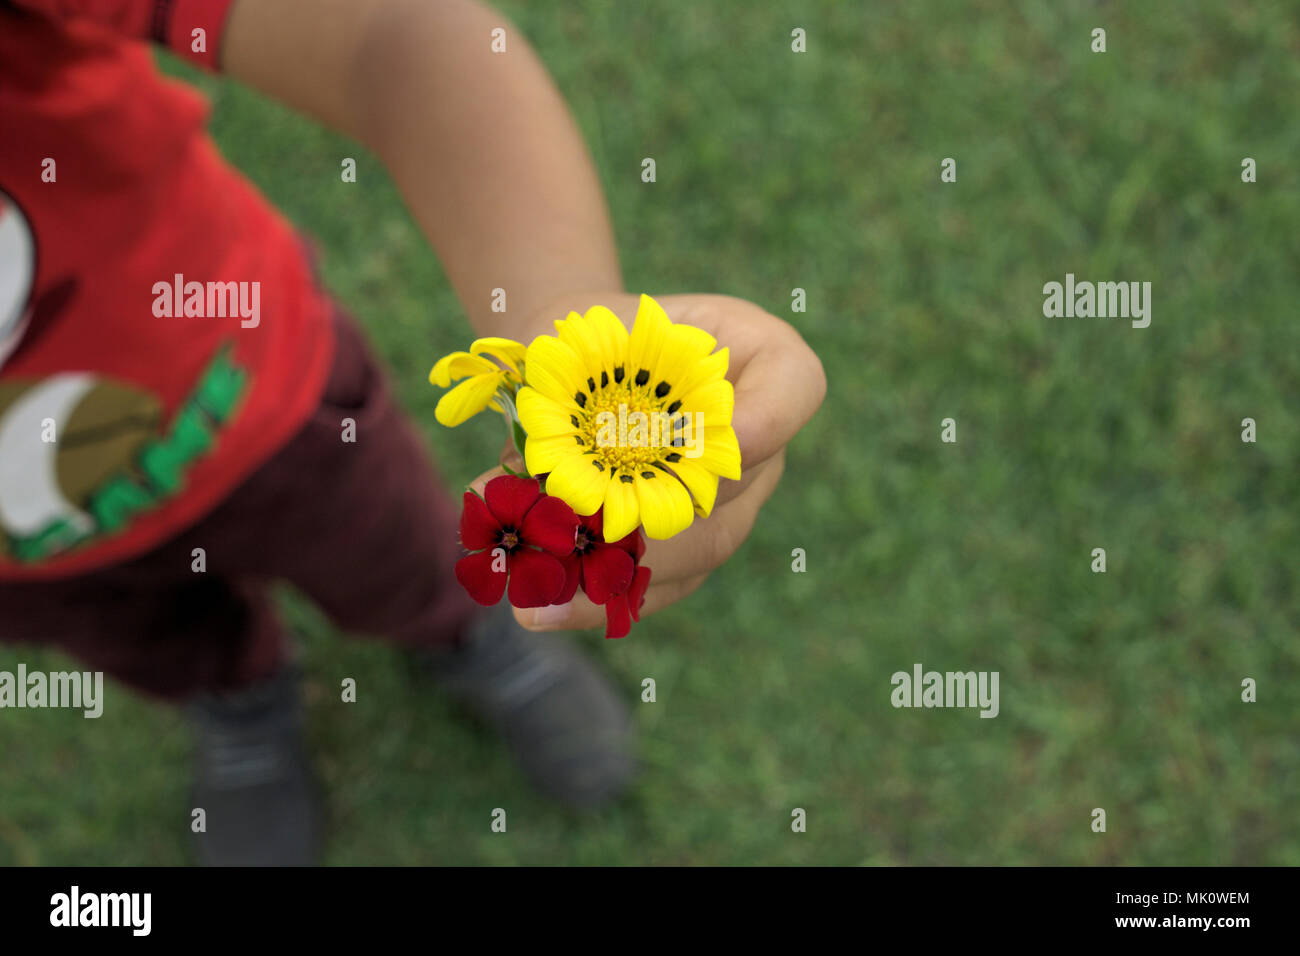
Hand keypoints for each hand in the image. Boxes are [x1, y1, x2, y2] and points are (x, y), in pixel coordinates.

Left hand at [469, 292, 825, 631]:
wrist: (578, 364)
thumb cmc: (588, 336)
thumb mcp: (585, 332)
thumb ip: (576, 378)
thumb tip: (527, 466)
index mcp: (761, 358)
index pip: (795, 388)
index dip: (763, 419)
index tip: (701, 440)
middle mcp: (763, 438)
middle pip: (735, 489)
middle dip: (648, 515)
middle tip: (572, 526)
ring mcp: (739, 500)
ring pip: (701, 548)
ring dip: (620, 568)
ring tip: (536, 587)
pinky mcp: (698, 547)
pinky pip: (666, 582)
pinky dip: (602, 597)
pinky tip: (540, 610)